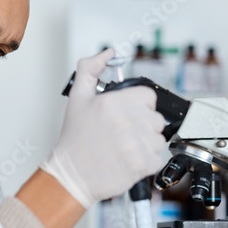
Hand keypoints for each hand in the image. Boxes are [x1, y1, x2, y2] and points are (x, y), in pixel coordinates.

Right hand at [40, 49, 166, 207]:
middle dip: (142, 127)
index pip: (149, 97)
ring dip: (144, 146)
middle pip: (156, 119)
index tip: (125, 117)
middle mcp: (128, 120)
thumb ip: (90, 69)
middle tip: (121, 136)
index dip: (138, 107)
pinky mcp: (143, 163)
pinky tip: (126, 161)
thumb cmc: (74, 140)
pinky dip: (145, 163)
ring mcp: (137, 143)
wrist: (70, 175)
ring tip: (122, 150)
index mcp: (115, 102)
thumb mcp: (77, 98)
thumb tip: (108, 52)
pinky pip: (157, 159)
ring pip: (158, 140)